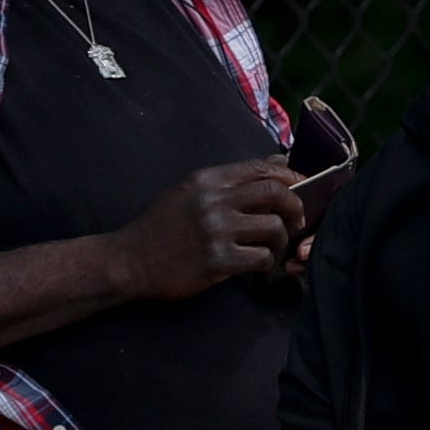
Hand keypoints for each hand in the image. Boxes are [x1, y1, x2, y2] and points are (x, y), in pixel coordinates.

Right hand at [111, 159, 302, 297]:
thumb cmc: (159, 227)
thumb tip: (275, 164)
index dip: (289, 176)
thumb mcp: (187, 192)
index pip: (260, 168)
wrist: (128, 261)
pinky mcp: (218, 260)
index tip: (301, 186)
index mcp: (206, 180)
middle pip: (275, 192)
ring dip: (280, 240)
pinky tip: (257, 265)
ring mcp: (216, 230)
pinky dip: (266, 263)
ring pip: (273, 227)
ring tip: (272, 248)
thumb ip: (228, 181)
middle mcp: (213, 201)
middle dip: (295, 206)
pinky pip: (262, 258)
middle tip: (297, 220)